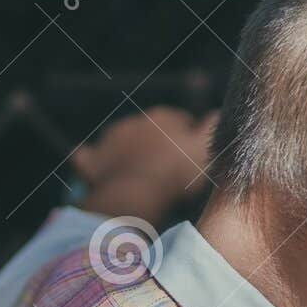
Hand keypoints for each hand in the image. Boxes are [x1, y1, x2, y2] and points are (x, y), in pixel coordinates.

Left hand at [72, 107, 217, 224]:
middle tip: (169, 170)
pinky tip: (101, 171)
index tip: (194, 156)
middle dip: (158, 144)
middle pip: (150, 130)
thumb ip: (212, 128)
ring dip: (130, 153)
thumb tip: (217, 112)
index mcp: (163, 117)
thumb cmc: (176, 173)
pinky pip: (89, 157)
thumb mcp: (205, 149)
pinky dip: (96, 162)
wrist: (136, 194)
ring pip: (122, 141)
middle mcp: (134, 121)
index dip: (189, 138)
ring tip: (141, 176)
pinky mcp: (92, 160)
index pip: (181, 121)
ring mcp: (110, 139)